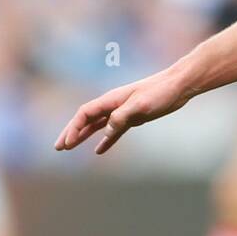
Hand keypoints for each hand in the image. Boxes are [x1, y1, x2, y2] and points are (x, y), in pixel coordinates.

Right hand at [54, 66, 194, 155]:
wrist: (179, 85)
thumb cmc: (160, 92)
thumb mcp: (141, 105)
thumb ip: (122, 117)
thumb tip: (106, 131)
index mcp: (112, 99)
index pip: (85, 114)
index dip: (74, 128)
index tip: (67, 143)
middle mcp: (113, 105)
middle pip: (86, 119)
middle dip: (71, 133)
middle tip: (58, 148)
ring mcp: (122, 111)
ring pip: (97, 125)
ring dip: (83, 136)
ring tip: (69, 148)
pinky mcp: (133, 118)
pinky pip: (113, 131)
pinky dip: (105, 140)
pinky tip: (99, 150)